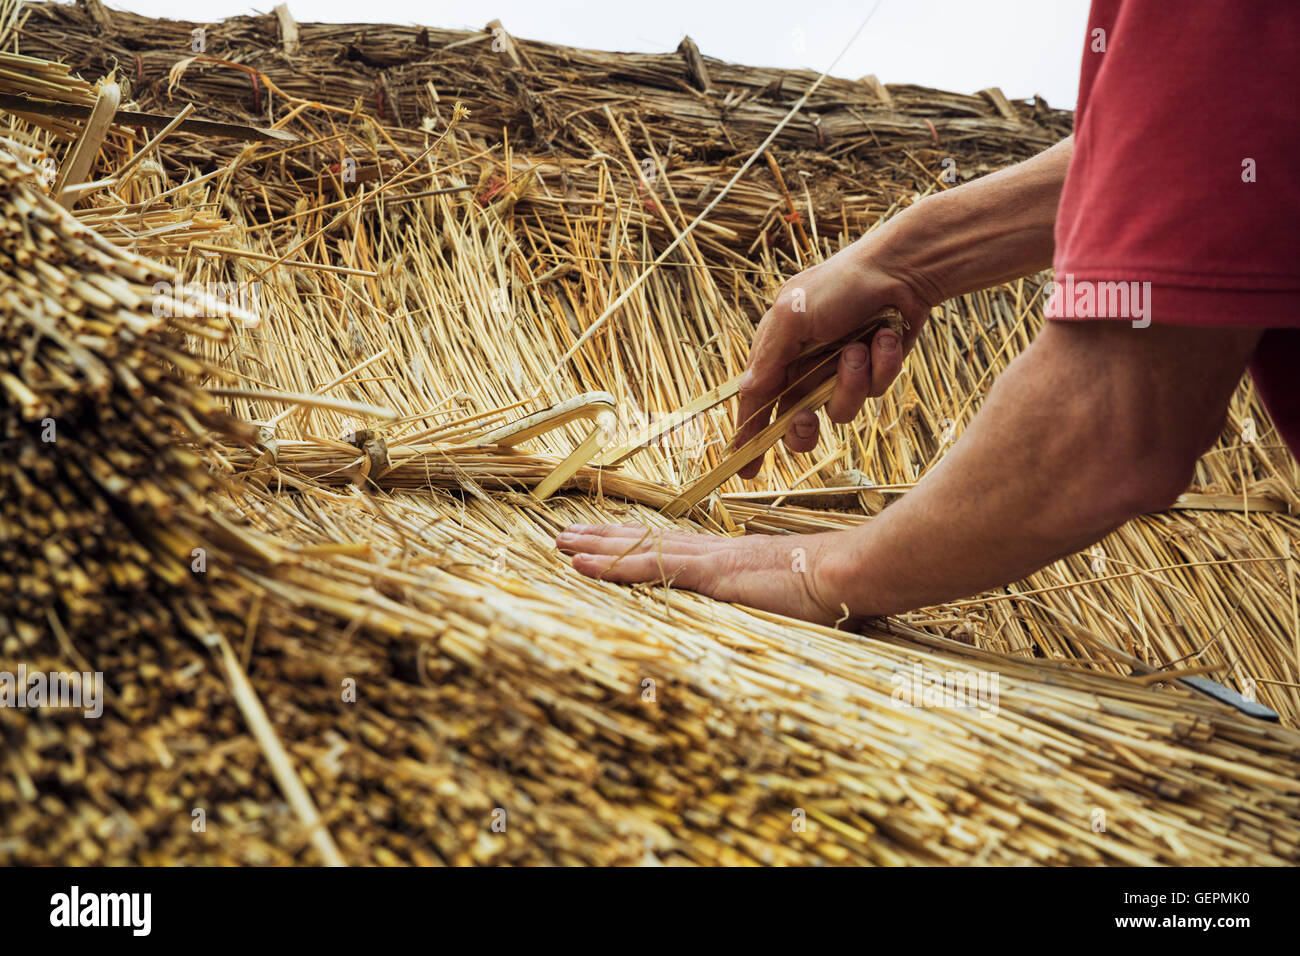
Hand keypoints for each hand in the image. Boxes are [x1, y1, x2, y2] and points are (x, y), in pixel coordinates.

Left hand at [556, 524, 849, 625]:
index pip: (675, 548)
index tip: (612, 540)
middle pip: (648, 540)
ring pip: (639, 548)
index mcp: (734, 560)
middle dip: (606, 538)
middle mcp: (715, 551)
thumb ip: (783, 609)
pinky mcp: (708, 573)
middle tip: (567, 534)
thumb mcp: (801, 605)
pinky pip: (649, 567)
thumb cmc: (839, 591)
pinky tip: (582, 563)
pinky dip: (611, 564)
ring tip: (561, 541)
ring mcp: (710, 559)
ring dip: (597, 546)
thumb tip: (787, 622)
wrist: (854, 573)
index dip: (640, 544)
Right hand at [734, 233, 934, 477]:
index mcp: (778, 352)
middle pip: (796, 425)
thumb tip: (746, 390)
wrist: (903, 267)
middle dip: (803, 429)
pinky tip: (887, 336)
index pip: (756, 403)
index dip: (749, 438)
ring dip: (852, 381)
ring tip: (862, 345)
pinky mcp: (873, 373)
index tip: (747, 471)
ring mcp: (840, 373)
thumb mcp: (795, 313)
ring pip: (840, 411)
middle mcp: (806, 368)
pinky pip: (875, 392)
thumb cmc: (842, 282)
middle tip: (808, 420)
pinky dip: (883, 365)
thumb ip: (770, 356)